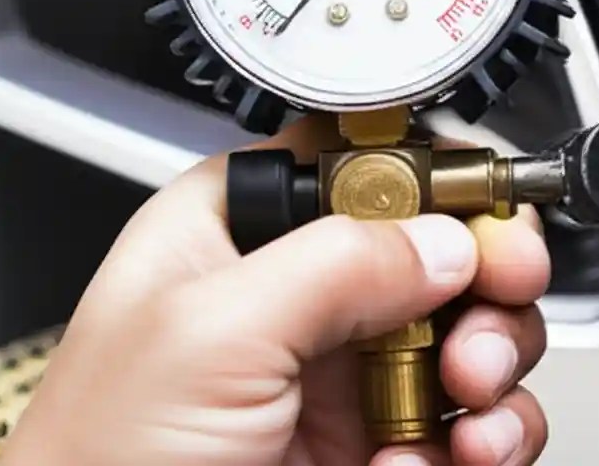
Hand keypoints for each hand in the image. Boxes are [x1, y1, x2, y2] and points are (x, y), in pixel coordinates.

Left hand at [0, 116, 551, 465]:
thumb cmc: (102, 465)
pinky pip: (478, 420)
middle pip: (448, 243)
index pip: (370, 162)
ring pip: (479, 330)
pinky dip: (489, 438)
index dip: (443, 179)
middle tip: (496, 303)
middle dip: (489, 276)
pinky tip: (448, 458)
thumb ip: (335, 263)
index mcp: (245, 231)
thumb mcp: (207, 336)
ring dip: (495, 362)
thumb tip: (448, 239)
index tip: (486, 218)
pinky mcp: (388, 444)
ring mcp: (354, 374)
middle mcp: (309, 294)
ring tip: (469, 401)